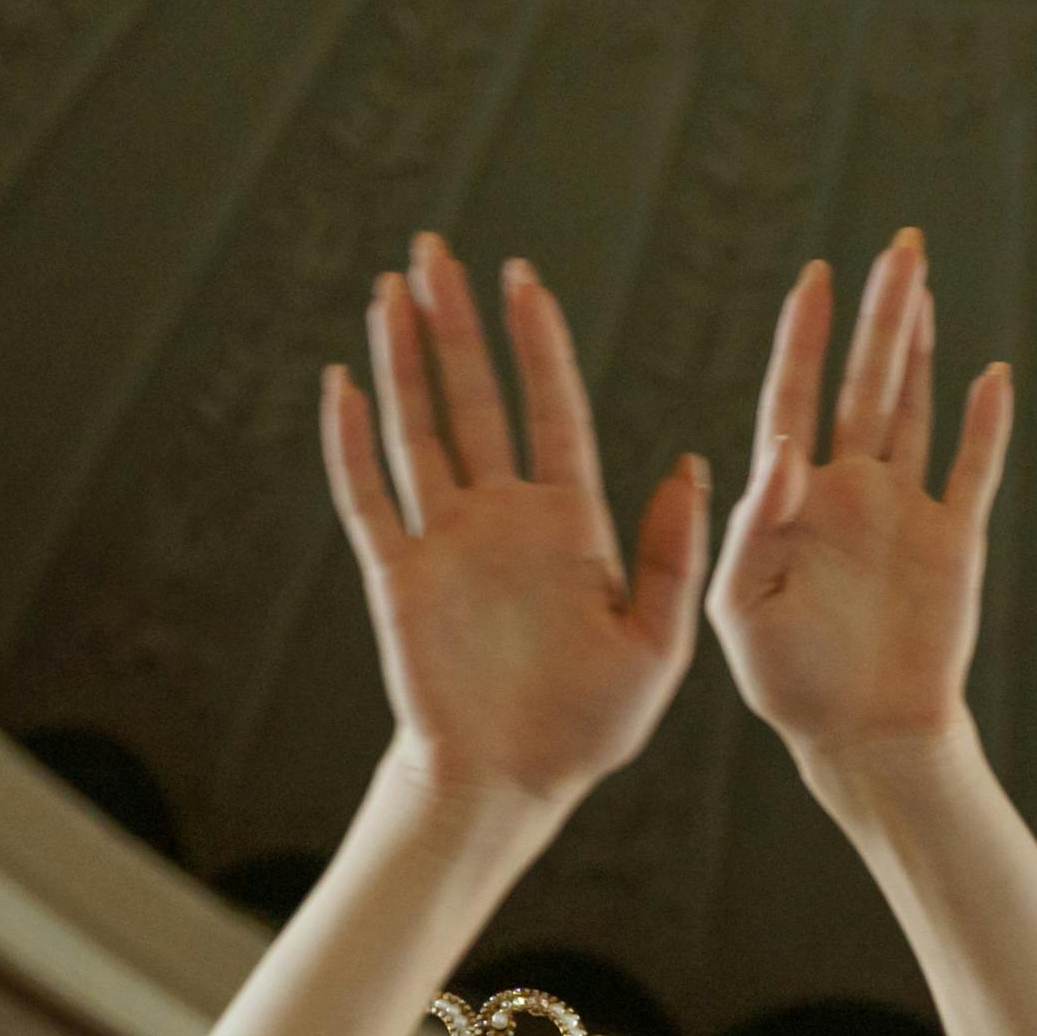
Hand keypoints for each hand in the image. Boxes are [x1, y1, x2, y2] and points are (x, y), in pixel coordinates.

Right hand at [322, 237, 709, 810]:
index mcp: (570, 523)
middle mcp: (503, 518)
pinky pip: (368, 498)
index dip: (536, 343)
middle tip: (436, 251)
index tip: (524, 280)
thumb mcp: (658, 640)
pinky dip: (351, 443)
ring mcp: (445, 543)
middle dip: (455, 324)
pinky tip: (341, 385)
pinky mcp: (398, 578)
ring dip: (400, 362)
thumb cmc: (590, 725)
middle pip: (474, 398)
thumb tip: (695, 466)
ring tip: (387, 292)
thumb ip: (673, 555)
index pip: (551, 408)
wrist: (511, 784)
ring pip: (416, 430)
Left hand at [710, 229, 1013, 768]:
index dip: (802, 336)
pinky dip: (986, 424)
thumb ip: (755, 525)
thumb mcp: (742, 605)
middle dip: (879, 313)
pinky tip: (992, 374)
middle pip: (866, 381)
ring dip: (923, 346)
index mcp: (790, 500)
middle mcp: (849, 489)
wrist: (859, 733)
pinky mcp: (952, 539)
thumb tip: (779, 445)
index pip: (793, 397)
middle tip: (897, 245)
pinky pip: (973, 469)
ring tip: (924, 282)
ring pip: (917, 406)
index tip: (811, 276)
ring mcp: (904, 509)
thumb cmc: (788, 679)